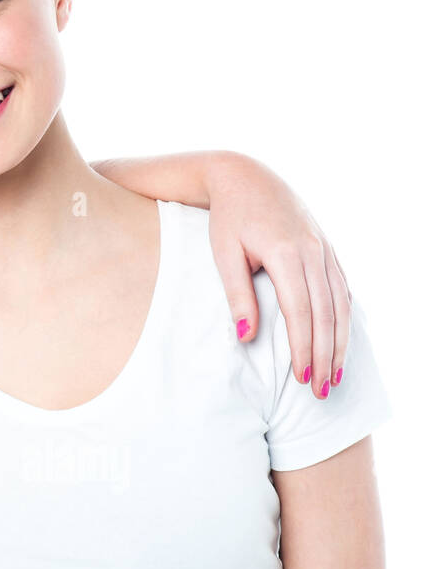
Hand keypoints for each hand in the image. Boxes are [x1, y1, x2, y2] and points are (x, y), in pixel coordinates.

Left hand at [207, 152, 349, 399]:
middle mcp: (313, 251)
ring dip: (339, 343)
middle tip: (321, 391)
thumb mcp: (224, 254)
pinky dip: (344, 318)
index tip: (300, 379)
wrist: (245, 177)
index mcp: (286, 252)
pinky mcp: (327, 249)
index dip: (302, 348)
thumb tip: (244, 339)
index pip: (300, 312)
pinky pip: (342, 289)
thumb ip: (237, 296)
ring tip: (334, 376)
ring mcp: (325, 249)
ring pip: (340, 304)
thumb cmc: (228, 218)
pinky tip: (341, 341)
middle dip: (325, 356)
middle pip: (325, 314)